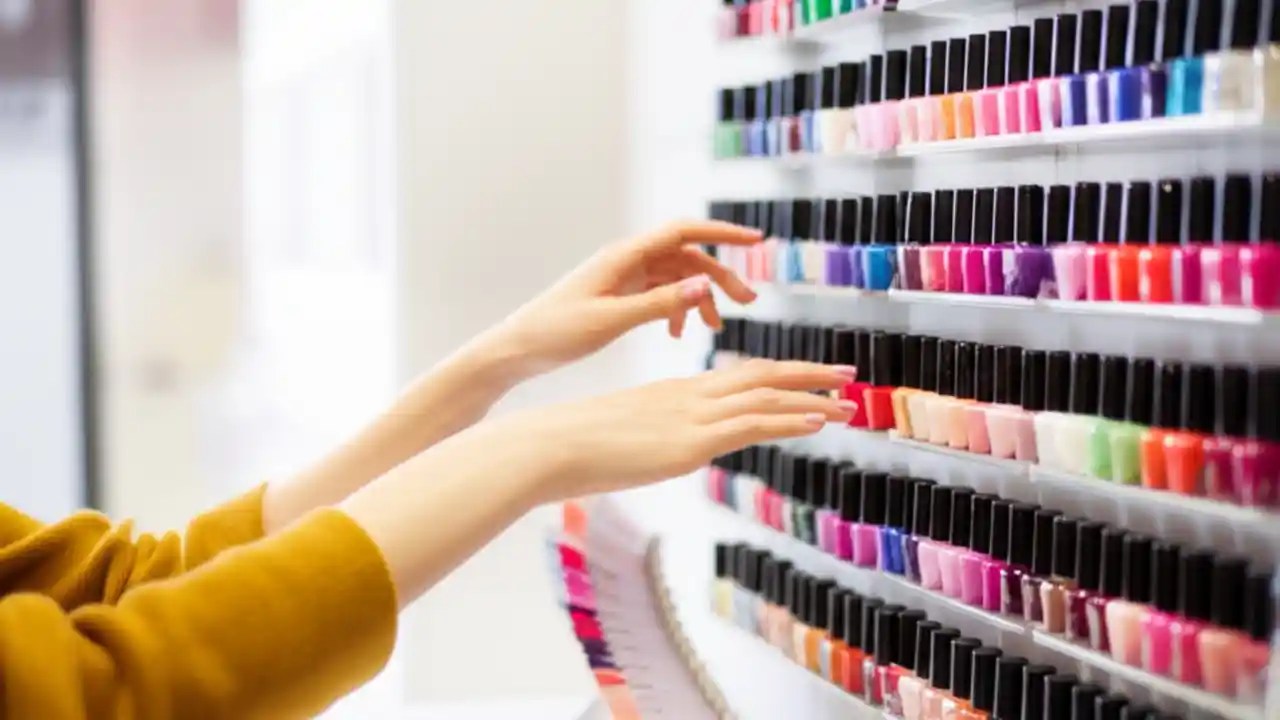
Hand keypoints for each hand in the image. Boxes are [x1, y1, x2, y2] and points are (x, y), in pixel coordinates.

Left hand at [484, 221, 760, 377]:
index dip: (723, 232)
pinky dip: (676, 310)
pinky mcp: (619, 294)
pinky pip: (660, 294)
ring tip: (716, 329)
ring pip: (676, 277)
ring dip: (700, 298)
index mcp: (624, 256)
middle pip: (687, 256)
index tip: (757, 239)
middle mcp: (626, 260)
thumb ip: (660, 303)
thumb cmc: (557, 332)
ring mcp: (623, 277)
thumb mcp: (612, 320)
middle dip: (720, 277)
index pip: (684, 231)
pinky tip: (677, 335)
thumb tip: (704, 285)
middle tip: (748, 303)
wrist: (518, 348)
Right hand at [497, 359, 856, 501]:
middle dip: (809, 375)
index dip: (780, 375)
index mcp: (676, 393)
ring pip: (766, 397)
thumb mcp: (624, 437)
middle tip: (849, 374)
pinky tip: (819, 421)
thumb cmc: (574, 444)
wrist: (550, 444)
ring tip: (850, 402)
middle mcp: (691, 397)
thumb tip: (660, 452)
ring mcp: (692, 416)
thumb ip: (651, 440)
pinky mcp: (690, 441)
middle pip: (763, 376)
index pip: (739, 377)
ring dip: (813, 397)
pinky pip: (752, 424)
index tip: (809, 376)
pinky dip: (790, 420)